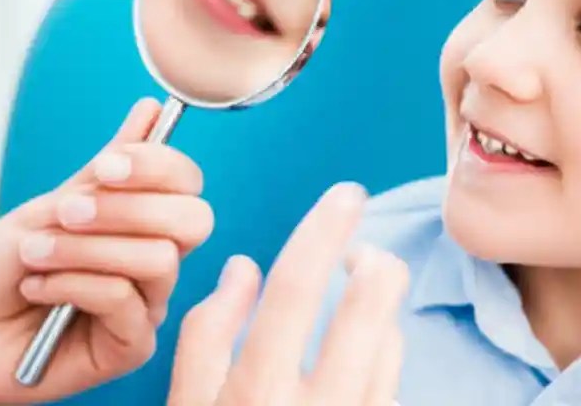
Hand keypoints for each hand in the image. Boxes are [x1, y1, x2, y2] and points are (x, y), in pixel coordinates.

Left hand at [0, 98, 213, 404]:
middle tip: (66, 212)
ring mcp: (145, 306)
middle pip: (194, 220)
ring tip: (35, 254)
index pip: (186, 184)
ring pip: (157, 259)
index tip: (106, 166)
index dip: (158, 166)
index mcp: (140, 224)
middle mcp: (151, 262)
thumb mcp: (48, 208)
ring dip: (85, 249)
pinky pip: (124, 300)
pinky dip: (73, 284)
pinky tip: (39, 289)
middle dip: (126, 208)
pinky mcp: (129, 346)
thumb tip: (151, 111)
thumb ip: (105, 169)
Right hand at [167, 183, 408, 405]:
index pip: (295, 290)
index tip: (345, 195)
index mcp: (257, 391)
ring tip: (352, 298)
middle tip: (363, 248)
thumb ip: (206, 335)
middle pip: (367, 312)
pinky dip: (381, 347)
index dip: (323, 233)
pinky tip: (358, 347)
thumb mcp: (186, 405)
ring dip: (378, 307)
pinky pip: (394, 378)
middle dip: (376, 263)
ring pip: (389, 342)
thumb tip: (241, 268)